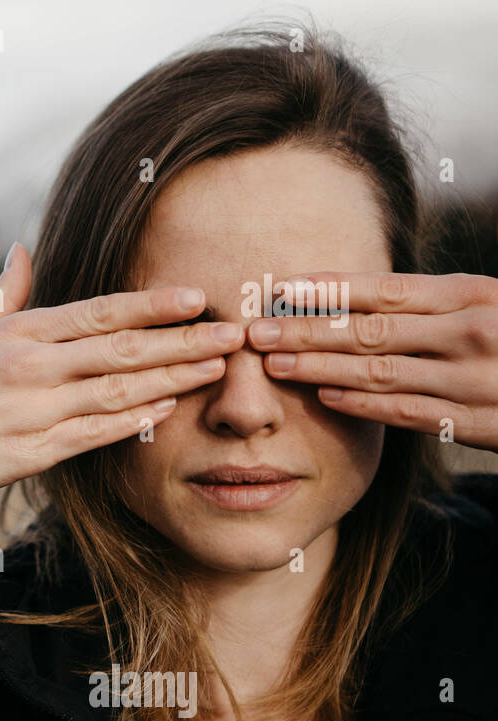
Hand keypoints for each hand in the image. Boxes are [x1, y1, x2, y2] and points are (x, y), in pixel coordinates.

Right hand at [0, 243, 244, 498]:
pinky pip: (94, 434)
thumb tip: (23, 247)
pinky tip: (168, 407)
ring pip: (118, 392)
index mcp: (22, 331)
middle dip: (182, 342)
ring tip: (216, 369)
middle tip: (232, 334)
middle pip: (122, 350)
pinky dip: (134, 421)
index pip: (100, 312)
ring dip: (172, 379)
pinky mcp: (33, 452)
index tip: (196, 298)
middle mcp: (33, 367)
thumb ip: (4, 292)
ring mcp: (35, 410)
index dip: (152, 305)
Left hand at [249, 272, 497, 451]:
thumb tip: (352, 295)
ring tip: (274, 364)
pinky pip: (407, 412)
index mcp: (474, 295)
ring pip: (380, 373)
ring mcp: (474, 380)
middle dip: (306, 331)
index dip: (330, 290)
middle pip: (371, 331)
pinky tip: (324, 397)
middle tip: (256, 330)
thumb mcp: (486, 305)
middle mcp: (473, 334)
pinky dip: (361, 404)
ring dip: (320, 369)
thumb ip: (431, 304)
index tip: (281, 288)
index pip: (389, 290)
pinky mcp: (477, 422)